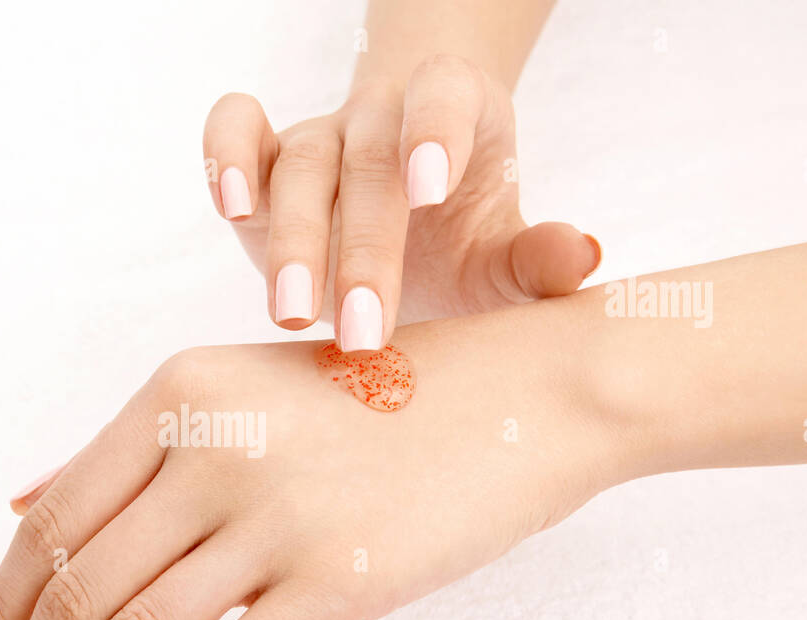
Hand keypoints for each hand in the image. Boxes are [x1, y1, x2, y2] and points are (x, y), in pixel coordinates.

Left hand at [0, 305, 623, 619]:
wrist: (522, 396)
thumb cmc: (376, 399)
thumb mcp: (238, 391)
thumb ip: (130, 453)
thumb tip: (23, 505)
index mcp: (175, 396)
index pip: (51, 523)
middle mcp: (212, 450)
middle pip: (76, 592)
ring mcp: (276, 516)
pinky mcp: (339, 581)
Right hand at [203, 55, 599, 345]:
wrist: (406, 219)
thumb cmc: (457, 241)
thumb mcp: (499, 255)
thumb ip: (535, 261)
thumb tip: (581, 257)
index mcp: (454, 115)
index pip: (444, 98)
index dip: (434, 133)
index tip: (430, 192)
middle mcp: (381, 119)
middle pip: (365, 163)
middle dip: (359, 250)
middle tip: (361, 333)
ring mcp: (319, 137)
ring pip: (297, 165)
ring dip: (292, 240)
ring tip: (293, 313)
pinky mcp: (264, 161)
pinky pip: (233, 132)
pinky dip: (224, 159)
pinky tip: (231, 208)